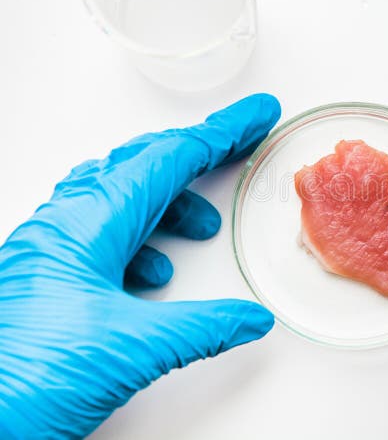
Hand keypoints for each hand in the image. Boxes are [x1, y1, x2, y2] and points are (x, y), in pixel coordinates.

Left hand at [0, 94, 280, 438]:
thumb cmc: (23, 380)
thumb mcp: (133, 349)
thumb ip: (202, 327)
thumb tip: (250, 318)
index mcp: (87, 222)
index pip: (168, 159)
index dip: (221, 134)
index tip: (256, 116)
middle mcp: (66, 224)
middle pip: (143, 165)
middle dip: (198, 155)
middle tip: (240, 144)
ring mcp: (54, 248)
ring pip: (121, 198)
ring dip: (169, 203)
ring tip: (203, 224)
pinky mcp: (49, 276)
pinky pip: (102, 234)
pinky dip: (140, 241)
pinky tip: (153, 275)